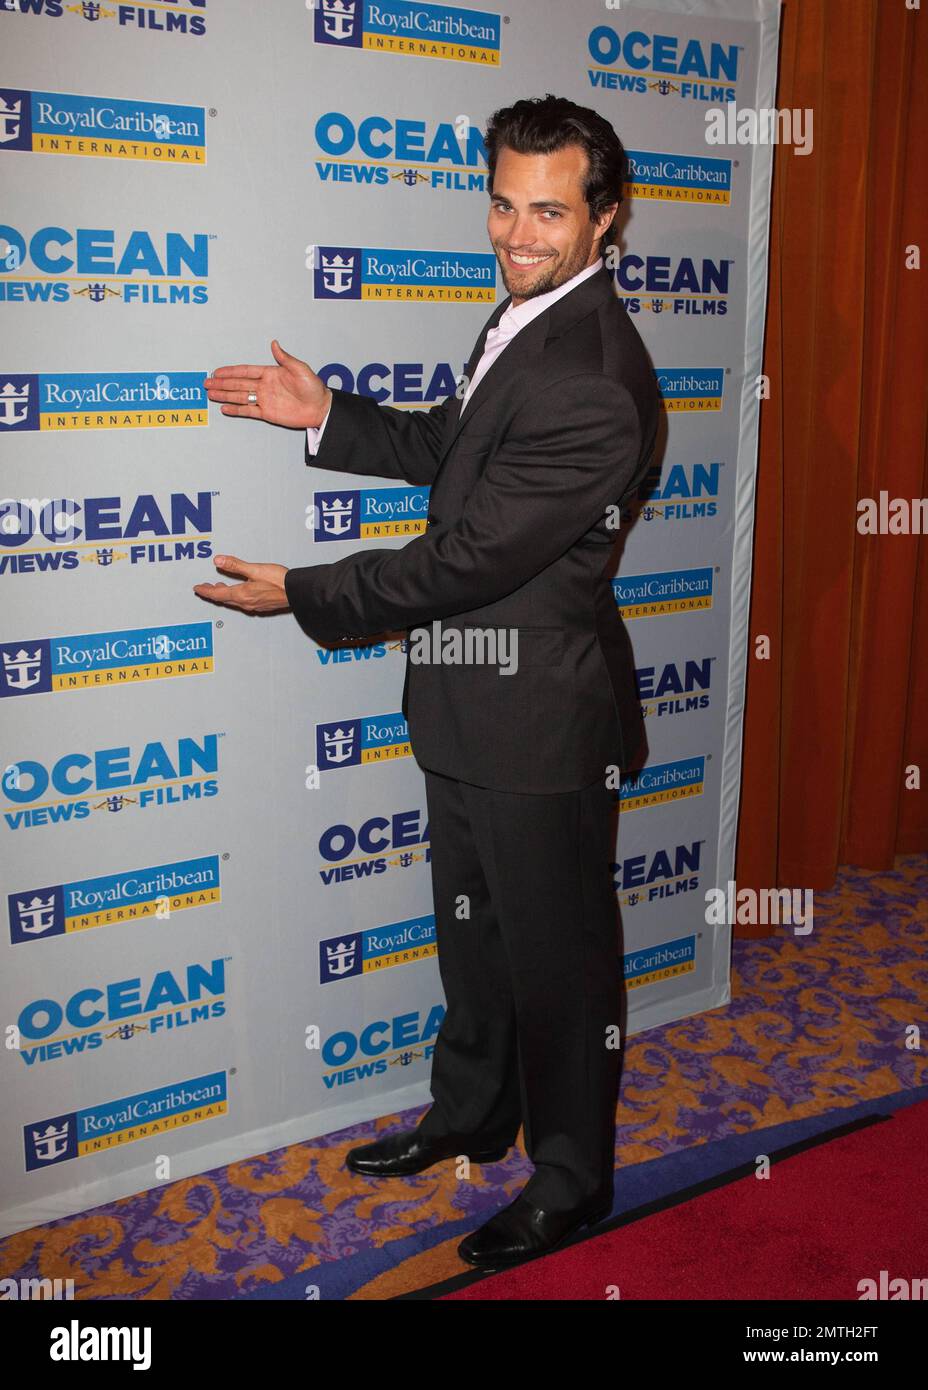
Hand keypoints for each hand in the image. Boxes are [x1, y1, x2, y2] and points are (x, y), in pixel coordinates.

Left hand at [193, 555, 290, 614]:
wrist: (296, 591)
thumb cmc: (280, 581)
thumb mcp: (255, 569)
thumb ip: (235, 565)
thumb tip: (219, 560)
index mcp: (242, 594)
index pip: (217, 594)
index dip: (205, 591)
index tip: (197, 588)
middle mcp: (246, 602)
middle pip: (223, 599)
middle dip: (212, 593)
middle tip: (204, 588)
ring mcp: (254, 605)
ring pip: (233, 601)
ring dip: (224, 595)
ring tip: (218, 589)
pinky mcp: (261, 605)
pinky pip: (243, 602)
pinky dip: (235, 596)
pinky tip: (238, 592)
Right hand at [203, 340, 331, 428]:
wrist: (320, 408)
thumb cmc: (313, 387)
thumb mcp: (300, 369)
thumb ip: (285, 358)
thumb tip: (274, 343)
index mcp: (270, 373)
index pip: (245, 371)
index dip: (231, 371)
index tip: (217, 371)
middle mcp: (265, 386)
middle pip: (238, 384)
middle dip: (222, 383)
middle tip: (206, 382)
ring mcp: (265, 400)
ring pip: (240, 397)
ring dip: (224, 395)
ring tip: (210, 393)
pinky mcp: (268, 413)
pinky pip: (249, 411)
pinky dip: (237, 409)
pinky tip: (225, 407)